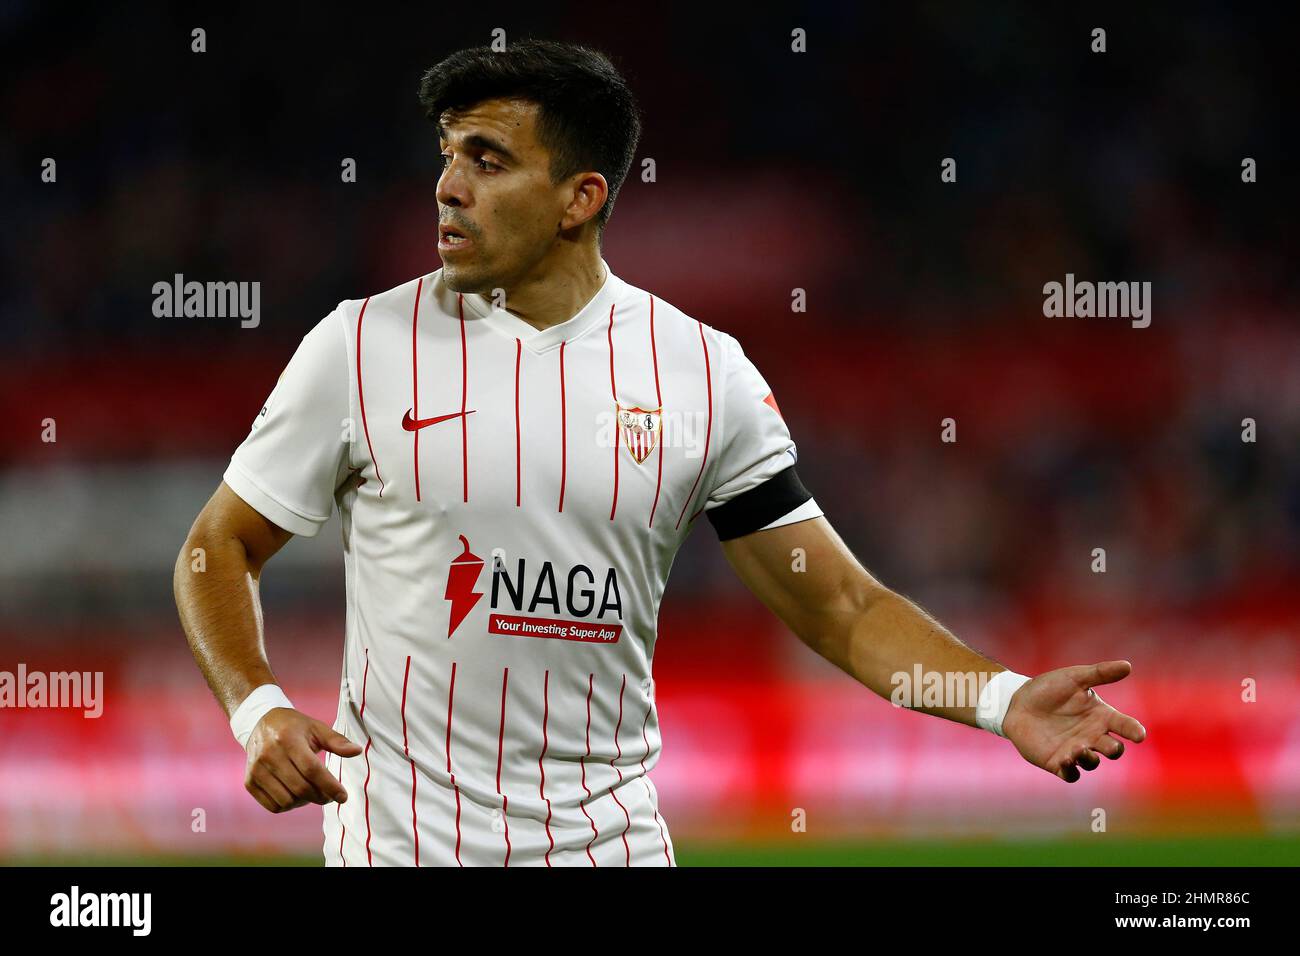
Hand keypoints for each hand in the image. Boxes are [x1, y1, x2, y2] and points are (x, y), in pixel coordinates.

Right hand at [244, 708, 362, 812]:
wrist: (259, 723)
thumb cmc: (293, 727)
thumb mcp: (316, 728)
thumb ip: (337, 741)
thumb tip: (357, 751)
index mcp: (288, 739)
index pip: (312, 770)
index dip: (330, 786)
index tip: (344, 796)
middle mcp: (269, 756)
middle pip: (300, 788)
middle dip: (321, 797)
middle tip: (331, 796)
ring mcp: (257, 770)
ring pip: (287, 800)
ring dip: (305, 802)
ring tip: (312, 792)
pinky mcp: (249, 782)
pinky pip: (273, 806)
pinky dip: (288, 806)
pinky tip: (296, 795)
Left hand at [1000, 660, 1146, 782]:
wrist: (1017, 701)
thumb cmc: (1049, 688)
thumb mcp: (1074, 677)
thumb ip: (1100, 673)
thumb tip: (1127, 665)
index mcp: (1101, 716)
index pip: (1125, 726)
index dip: (1134, 731)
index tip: (1138, 734)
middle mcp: (1092, 736)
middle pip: (1113, 749)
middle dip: (1114, 749)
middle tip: (1109, 745)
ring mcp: (1076, 750)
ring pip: (1092, 762)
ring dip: (1089, 759)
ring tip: (1078, 749)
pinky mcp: (1057, 762)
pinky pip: (1070, 774)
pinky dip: (1070, 771)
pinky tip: (1065, 761)